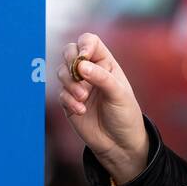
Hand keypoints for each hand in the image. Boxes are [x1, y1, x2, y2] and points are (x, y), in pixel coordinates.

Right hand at [58, 32, 148, 184]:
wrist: (119, 143)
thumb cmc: (125, 115)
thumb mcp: (118, 94)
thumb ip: (101, 78)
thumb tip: (80, 65)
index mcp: (105, 63)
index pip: (89, 42)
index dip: (84, 45)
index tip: (83, 57)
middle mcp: (90, 71)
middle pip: (70, 52)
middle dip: (70, 61)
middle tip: (78, 75)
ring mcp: (78, 86)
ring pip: (62, 71)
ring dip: (70, 83)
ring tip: (83, 98)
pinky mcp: (69, 101)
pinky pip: (61, 93)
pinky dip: (68, 100)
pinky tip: (81, 110)